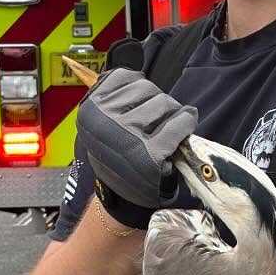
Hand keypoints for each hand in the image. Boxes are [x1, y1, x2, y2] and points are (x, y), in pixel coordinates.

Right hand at [80, 68, 197, 210]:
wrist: (121, 200)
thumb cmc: (118, 158)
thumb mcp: (103, 124)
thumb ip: (115, 97)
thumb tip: (137, 74)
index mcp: (89, 109)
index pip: (126, 77)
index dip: (141, 91)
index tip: (141, 108)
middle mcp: (103, 121)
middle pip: (149, 89)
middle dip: (159, 105)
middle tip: (155, 126)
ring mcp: (126, 137)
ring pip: (166, 104)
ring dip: (173, 116)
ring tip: (164, 134)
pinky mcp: (149, 154)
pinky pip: (178, 125)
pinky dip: (185, 125)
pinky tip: (184, 130)